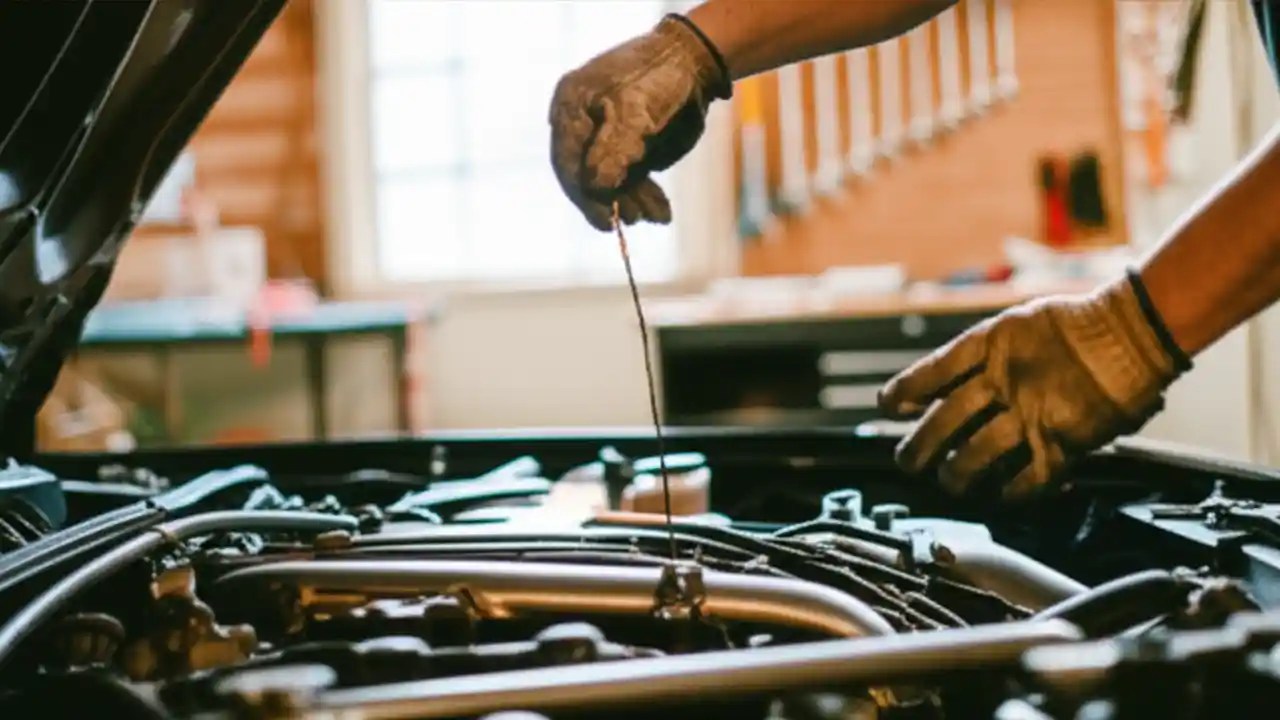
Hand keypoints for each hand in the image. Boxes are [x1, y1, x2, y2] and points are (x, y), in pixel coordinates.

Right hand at [548, 14, 730, 230]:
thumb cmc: (660, 78)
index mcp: (570, 107)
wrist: (693, 61)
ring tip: (657, 215)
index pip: (568, 161)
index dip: (585, 195)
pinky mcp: (626, 147)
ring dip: (633, 202)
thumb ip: (615, 150)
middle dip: (611, 201)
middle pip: (586, 176)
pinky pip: (629, 178)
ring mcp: (603, 137)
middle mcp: (580, 123)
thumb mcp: (637, 112)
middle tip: (635, 219)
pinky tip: (660, 212)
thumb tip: (595, 188)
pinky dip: (645, 196)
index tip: (606, 222)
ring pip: (611, 181)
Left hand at [878, 274, 1191, 500]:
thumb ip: (979, 354)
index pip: (932, 372)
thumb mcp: (1016, 325)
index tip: (888, 407)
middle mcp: (1005, 381)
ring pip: (976, 454)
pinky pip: (1029, 477)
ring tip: (948, 481)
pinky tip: (1000, 495)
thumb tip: (936, 384)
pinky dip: (1011, 491)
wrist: (1134, 329)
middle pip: (945, 420)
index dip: (905, 391)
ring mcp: (1032, 413)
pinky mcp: (1063, 440)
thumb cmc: (1076, 324)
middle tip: (906, 462)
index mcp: (990, 345)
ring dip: (956, 473)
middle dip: (919, 446)